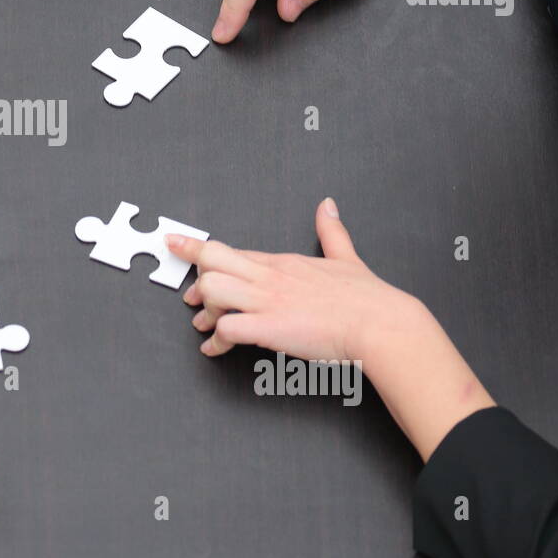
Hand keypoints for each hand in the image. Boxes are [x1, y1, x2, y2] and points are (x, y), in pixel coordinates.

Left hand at [168, 199, 494, 461]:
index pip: (230, 249)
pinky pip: (227, 329)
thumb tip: (327, 205)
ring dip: (206, 310)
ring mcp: (268, 300)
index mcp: (283, 262)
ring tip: (210, 328)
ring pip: (212, 289)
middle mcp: (270, 276)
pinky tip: (217, 351)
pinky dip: (216, 343)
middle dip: (194, 278)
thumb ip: (332, 232)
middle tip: (190, 298)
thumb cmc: (368, 299)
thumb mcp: (346, 256)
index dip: (199, 251)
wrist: (382, 325)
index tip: (174, 243)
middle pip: (211, 261)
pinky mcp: (270, 327)